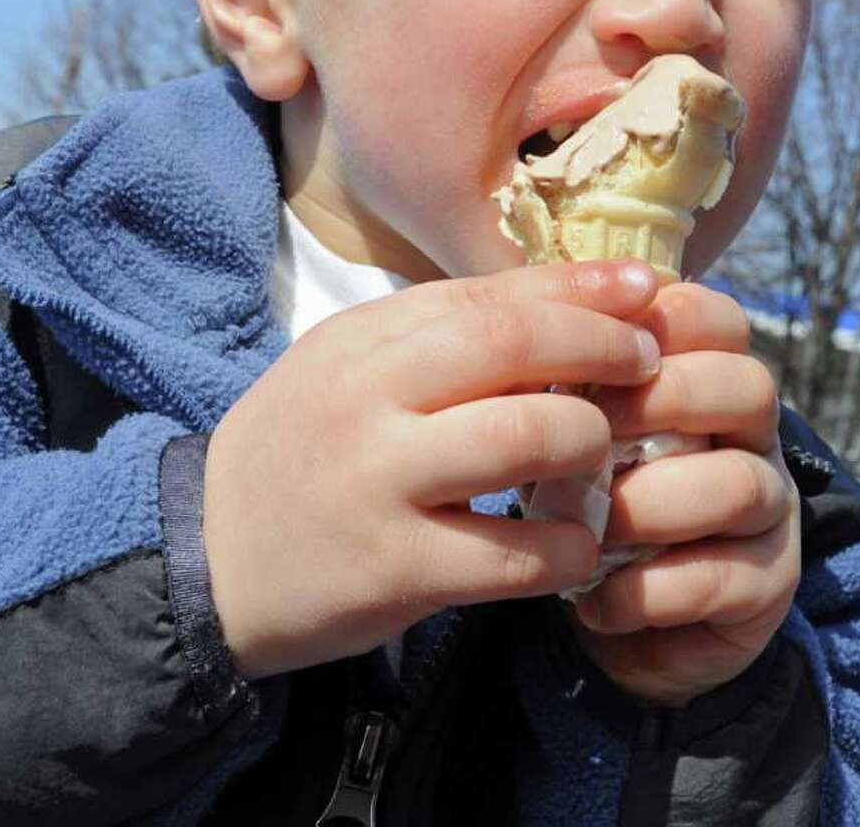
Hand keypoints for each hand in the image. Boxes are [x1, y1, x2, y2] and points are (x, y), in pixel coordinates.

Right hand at [203, 260, 661, 678]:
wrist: (209, 555)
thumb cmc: (302, 447)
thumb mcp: (351, 366)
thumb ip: (442, 333)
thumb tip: (565, 300)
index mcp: (361, 340)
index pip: (490, 295)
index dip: (580, 288)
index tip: (646, 290)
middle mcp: (368, 399)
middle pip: (514, 346)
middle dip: (603, 346)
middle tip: (650, 363)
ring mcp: (381, 484)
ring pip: (528, 437)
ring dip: (591, 445)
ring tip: (601, 458)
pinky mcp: (396, 571)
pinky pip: (516, 552)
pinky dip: (569, 544)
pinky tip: (575, 543)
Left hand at [568, 283, 799, 706]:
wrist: (610, 608)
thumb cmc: (584, 491)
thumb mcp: (571, 427)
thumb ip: (564, 379)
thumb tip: (520, 341)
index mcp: (709, 375)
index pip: (718, 319)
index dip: (663, 322)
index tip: (593, 348)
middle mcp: (753, 435)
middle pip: (749, 386)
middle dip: (664, 400)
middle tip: (589, 429)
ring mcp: (770, 511)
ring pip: (739, 484)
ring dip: (649, 504)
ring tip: (588, 526)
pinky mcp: (767, 588)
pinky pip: (721, 580)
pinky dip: (647, 591)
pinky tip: (595, 600)